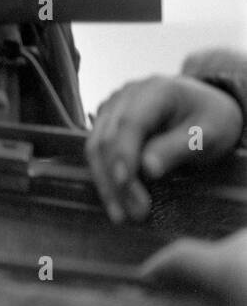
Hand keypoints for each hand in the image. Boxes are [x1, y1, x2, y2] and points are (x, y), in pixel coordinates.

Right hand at [86, 75, 242, 223]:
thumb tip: (148, 169)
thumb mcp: (208, 133)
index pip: (129, 124)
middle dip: (114, 179)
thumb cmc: (212, 119)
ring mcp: (113, 106)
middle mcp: (125, 95)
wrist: (206, 105)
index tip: (126, 185)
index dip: (123, 155)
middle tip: (133, 214)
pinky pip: (97, 149)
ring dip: (104, 182)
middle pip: (106, 137)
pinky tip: (116, 198)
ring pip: (94, 145)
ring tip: (121, 214)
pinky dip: (104, 175)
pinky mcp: (107, 121)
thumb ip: (178, 148)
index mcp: (155, 90)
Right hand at [143, 230, 246, 305]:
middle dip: (188, 269)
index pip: (177, 254)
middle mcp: (232, 245)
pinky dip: (234, 265)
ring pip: (223, 251)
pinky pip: (239, 250)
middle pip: (200, 254)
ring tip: (215, 290)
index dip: (157, 262)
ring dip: (215, 267)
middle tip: (178, 288)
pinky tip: (239, 281)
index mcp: (221, 264)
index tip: (144, 275)